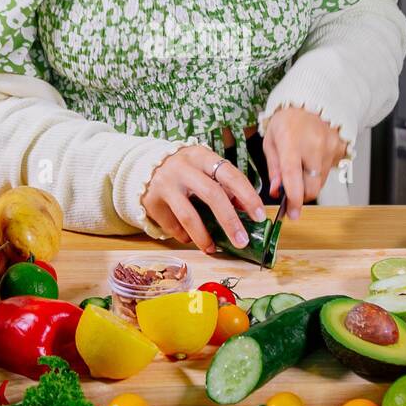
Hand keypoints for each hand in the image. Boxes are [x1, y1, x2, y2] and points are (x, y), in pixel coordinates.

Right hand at [141, 145, 266, 253]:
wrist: (146, 166)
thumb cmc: (187, 170)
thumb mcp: (205, 169)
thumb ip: (225, 186)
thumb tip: (248, 211)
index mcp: (202, 156)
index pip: (230, 175)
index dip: (247, 196)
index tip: (260, 216)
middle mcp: (182, 167)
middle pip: (212, 195)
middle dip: (230, 221)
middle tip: (242, 241)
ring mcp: (165, 184)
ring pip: (189, 216)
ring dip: (204, 237)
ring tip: (213, 249)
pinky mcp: (152, 201)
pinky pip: (173, 226)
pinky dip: (185, 236)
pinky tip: (191, 239)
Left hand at [261, 106, 346, 219]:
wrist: (312, 101)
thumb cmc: (288, 119)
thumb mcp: (271, 141)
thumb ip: (274, 168)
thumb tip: (277, 190)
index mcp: (291, 141)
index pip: (293, 176)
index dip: (293, 198)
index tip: (292, 212)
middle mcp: (314, 146)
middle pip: (312, 187)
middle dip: (302, 197)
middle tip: (293, 196)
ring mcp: (330, 148)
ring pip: (321, 182)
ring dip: (309, 183)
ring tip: (301, 167)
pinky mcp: (341, 150)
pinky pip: (329, 171)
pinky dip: (319, 172)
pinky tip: (313, 158)